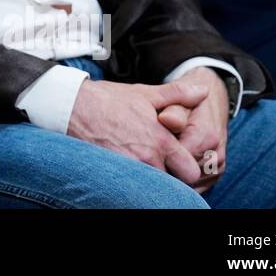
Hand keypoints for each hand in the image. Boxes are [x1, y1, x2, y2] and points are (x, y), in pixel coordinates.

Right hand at [67, 77, 208, 184]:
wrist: (72, 106)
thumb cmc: (109, 99)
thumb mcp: (145, 93)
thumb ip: (178, 94)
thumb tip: (203, 90)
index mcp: (161, 140)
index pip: (190, 172)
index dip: (188, 167)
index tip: (181, 158)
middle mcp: (147, 158)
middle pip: (173, 184)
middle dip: (172, 175)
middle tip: (163, 162)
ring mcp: (129, 168)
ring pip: (153, 184)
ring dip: (153, 176)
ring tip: (144, 160)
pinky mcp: (112, 173)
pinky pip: (132, 185)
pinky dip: (135, 179)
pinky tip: (129, 164)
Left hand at [155, 67, 228, 193]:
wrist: (210, 103)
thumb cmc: (188, 103)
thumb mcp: (179, 101)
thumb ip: (173, 112)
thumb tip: (165, 119)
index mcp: (207, 134)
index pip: (179, 158)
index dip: (160, 155)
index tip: (145, 149)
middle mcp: (216, 152)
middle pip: (184, 173)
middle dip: (166, 166)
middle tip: (149, 156)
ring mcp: (217, 165)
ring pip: (190, 182)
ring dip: (174, 173)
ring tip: (159, 159)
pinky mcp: (215, 173)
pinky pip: (196, 185)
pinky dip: (182, 179)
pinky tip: (169, 166)